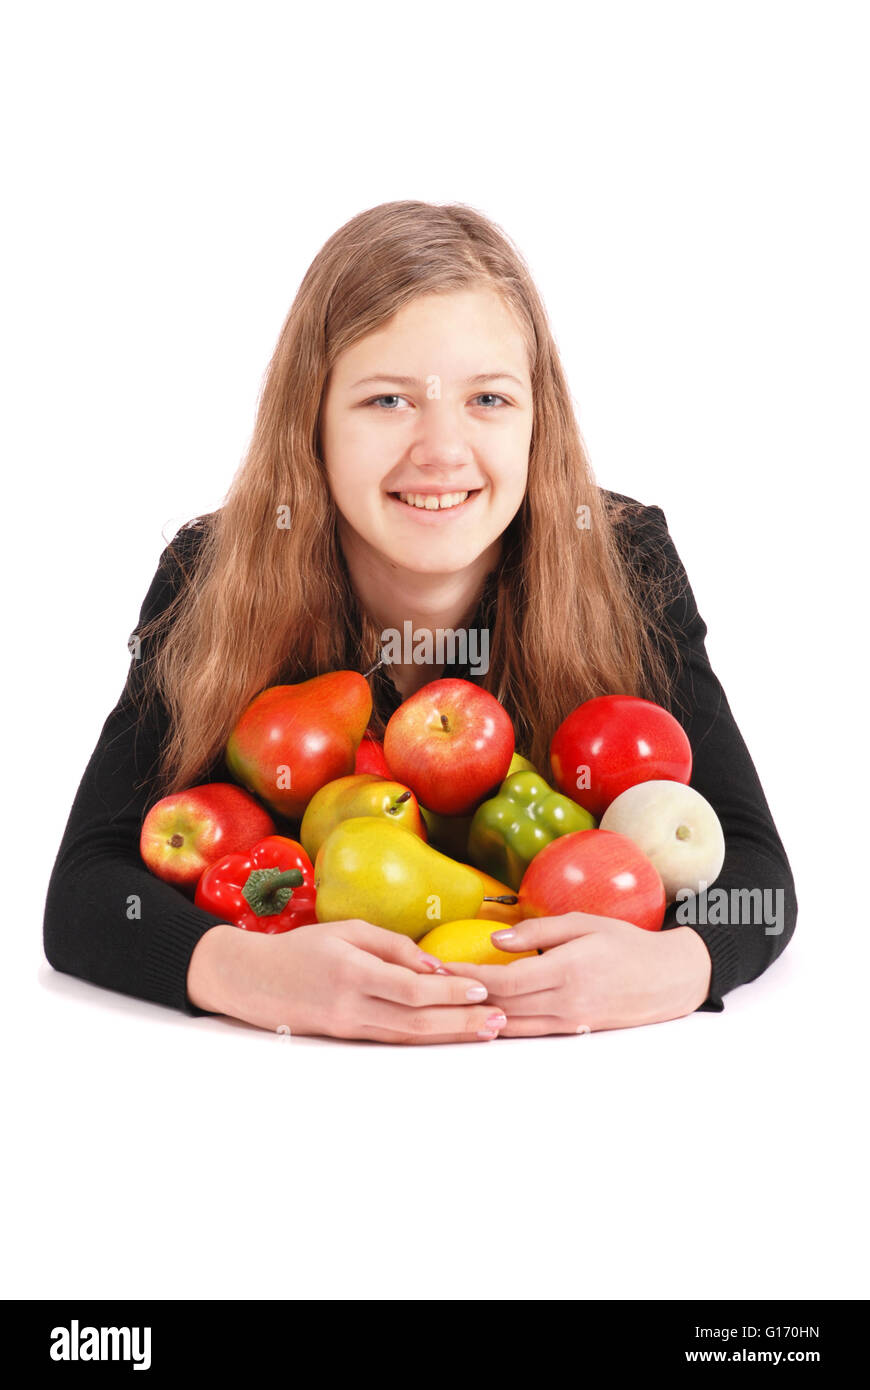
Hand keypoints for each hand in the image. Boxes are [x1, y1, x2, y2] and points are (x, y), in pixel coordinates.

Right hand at [188, 918, 508, 1043]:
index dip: (450, 993)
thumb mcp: (346, 931)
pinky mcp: (346, 1038)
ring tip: (487, 1031)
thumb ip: (393, 947)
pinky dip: (426, 1039)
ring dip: (451, 1035)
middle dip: (462, 1022)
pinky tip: (450, 1035)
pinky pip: (393, 1040)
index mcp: (352, 971)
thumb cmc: (301, 948)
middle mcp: (351, 1005)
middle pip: (416, 1021)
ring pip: (408, 1037)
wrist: (250, 980)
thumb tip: (437, 968)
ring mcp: (348, 1027)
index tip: (484, 988)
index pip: (411, 989)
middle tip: (501, 1020)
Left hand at [435, 913, 712, 1034]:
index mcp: (566, 970)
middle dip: (463, 996)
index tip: (440, 965)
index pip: (504, 980)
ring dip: (476, 1015)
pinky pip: (529, 1031)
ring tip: (445, 1003)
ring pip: (511, 1024)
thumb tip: (496, 941)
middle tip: (429, 984)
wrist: (668, 979)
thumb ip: (538, 931)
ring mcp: (568, 1021)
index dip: (468, 975)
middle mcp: (564, 1001)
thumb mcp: (584, 923)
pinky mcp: (572, 1031)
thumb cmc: (627, 943)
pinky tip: (479, 1017)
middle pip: (501, 1005)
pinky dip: (501, 1025)